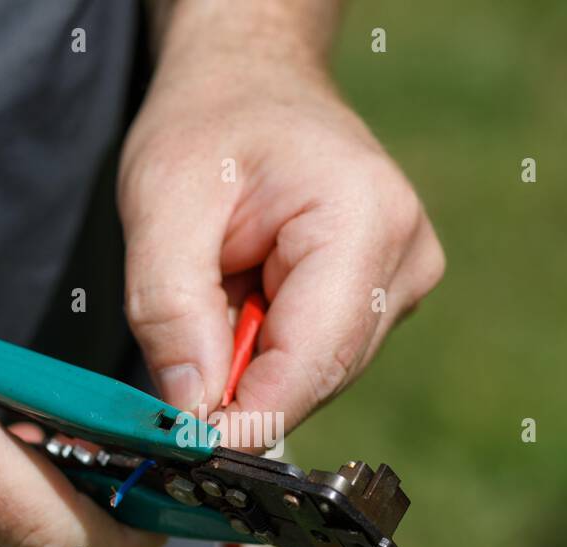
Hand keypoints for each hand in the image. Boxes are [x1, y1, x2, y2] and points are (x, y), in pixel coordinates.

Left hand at [119, 20, 444, 429]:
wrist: (252, 79)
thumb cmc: (208, 123)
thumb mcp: (161, 202)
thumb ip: (171, 312)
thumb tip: (193, 416)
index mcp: (365, 220)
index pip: (312, 362)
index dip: (245, 418)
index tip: (182, 447)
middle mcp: (406, 258)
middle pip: (316, 378)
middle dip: (240, 390)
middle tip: (174, 363)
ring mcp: (405, 281)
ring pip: (315, 377)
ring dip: (251, 366)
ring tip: (217, 295)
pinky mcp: (386, 298)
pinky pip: (318, 359)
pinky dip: (266, 352)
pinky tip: (244, 299)